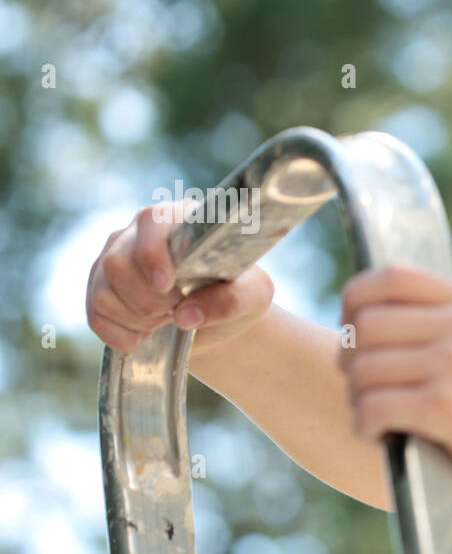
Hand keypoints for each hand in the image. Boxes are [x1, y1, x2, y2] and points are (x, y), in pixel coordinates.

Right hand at [86, 200, 274, 355]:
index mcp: (179, 218)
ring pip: (104, 292)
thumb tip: (187, 315)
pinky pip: (96, 316)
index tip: (167, 285)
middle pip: (118, 263)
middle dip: (150, 300)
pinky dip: (123, 335)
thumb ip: (231, 300)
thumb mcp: (254, 295)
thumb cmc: (236, 293)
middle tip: (178, 309)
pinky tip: (147, 334)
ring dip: (139, 318)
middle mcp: (139, 232)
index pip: (151, 221)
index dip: (152, 254)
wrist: (217, 320)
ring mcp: (113, 257)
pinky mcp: (99, 287)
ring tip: (167, 318)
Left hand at [338, 264, 451, 525]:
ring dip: (357, 400)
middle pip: (365, 326)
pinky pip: (373, 408)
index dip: (354, 303)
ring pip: (363, 370)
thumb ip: (438, 323)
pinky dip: (366, 427)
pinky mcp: (448, 408)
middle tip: (365, 390)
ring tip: (377, 418)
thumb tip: (360, 319)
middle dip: (349, 362)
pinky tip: (382, 437)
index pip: (390, 277)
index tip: (354, 334)